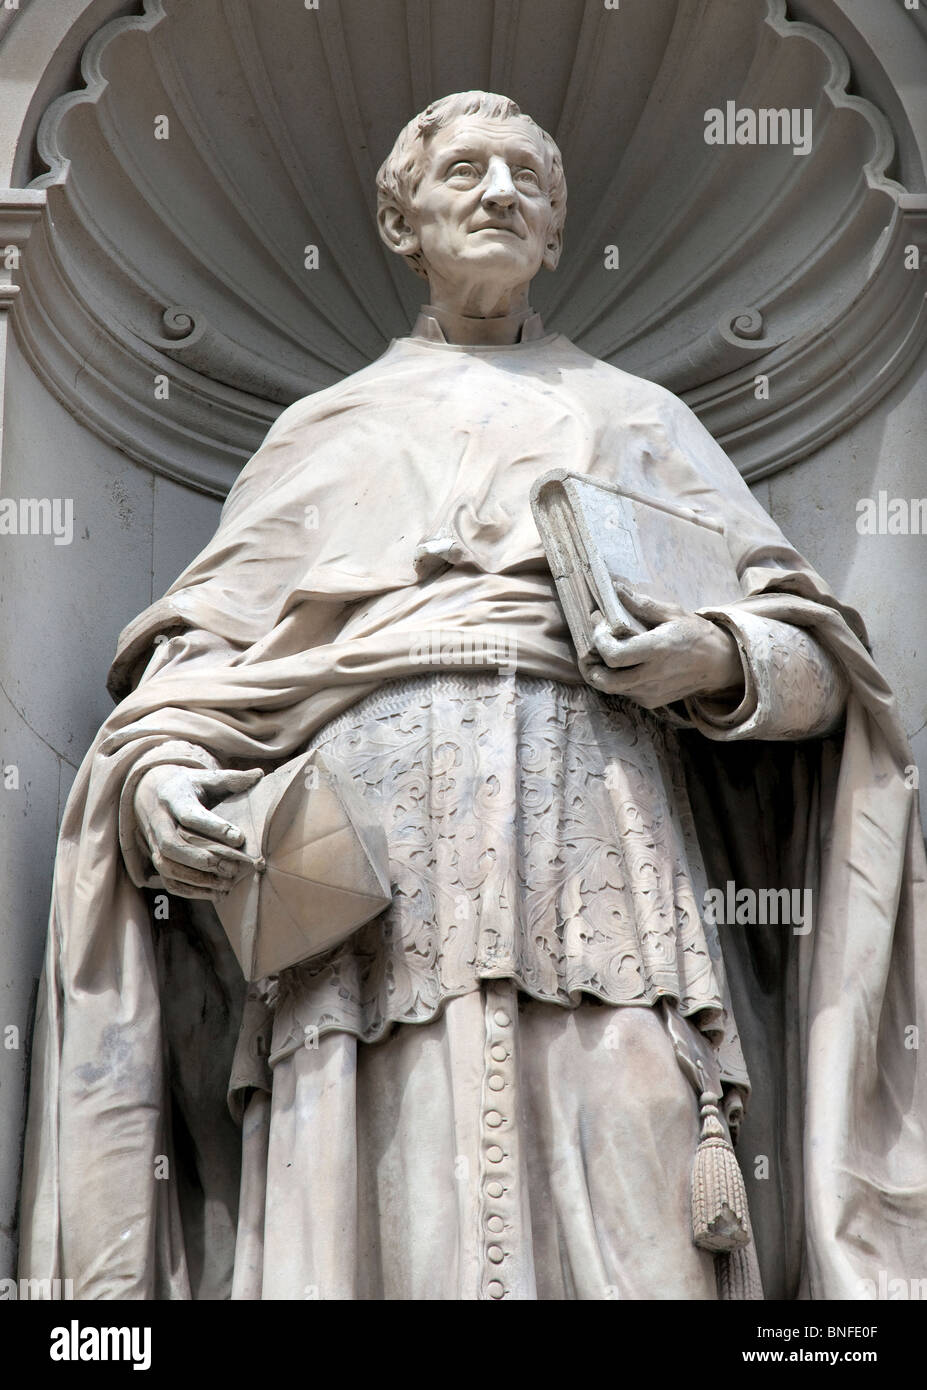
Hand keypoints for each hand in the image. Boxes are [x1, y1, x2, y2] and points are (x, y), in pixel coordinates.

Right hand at [134, 764, 263, 899]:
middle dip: (202, 858)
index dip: (214, 828)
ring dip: (197, 878)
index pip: (189, 815)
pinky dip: (191, 890)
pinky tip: (217, 893)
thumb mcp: (207, 777)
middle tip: (233, 867)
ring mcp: (153, 842)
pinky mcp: (156, 858)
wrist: (153, 792)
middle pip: (172, 845)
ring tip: (227, 883)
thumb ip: (232, 778)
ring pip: (167, 866)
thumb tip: (260, 774)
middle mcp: (158, 821)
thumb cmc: (190, 786)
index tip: (240, 837)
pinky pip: (168, 880)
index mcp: (173, 797)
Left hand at [585, 592, 743, 708]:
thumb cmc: (696, 634)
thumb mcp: (673, 613)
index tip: (600, 625)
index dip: (599, 641)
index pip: (614, 655)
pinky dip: (615, 679)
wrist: (719, 664)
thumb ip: (643, 604)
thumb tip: (616, 589)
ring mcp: (651, 692)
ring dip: (600, 672)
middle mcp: (652, 675)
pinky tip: (621, 663)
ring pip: (610, 688)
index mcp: (657, 650)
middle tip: (589, 647)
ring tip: (603, 652)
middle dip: (589, 665)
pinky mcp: (651, 701)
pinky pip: (624, 692)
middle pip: (604, 680)